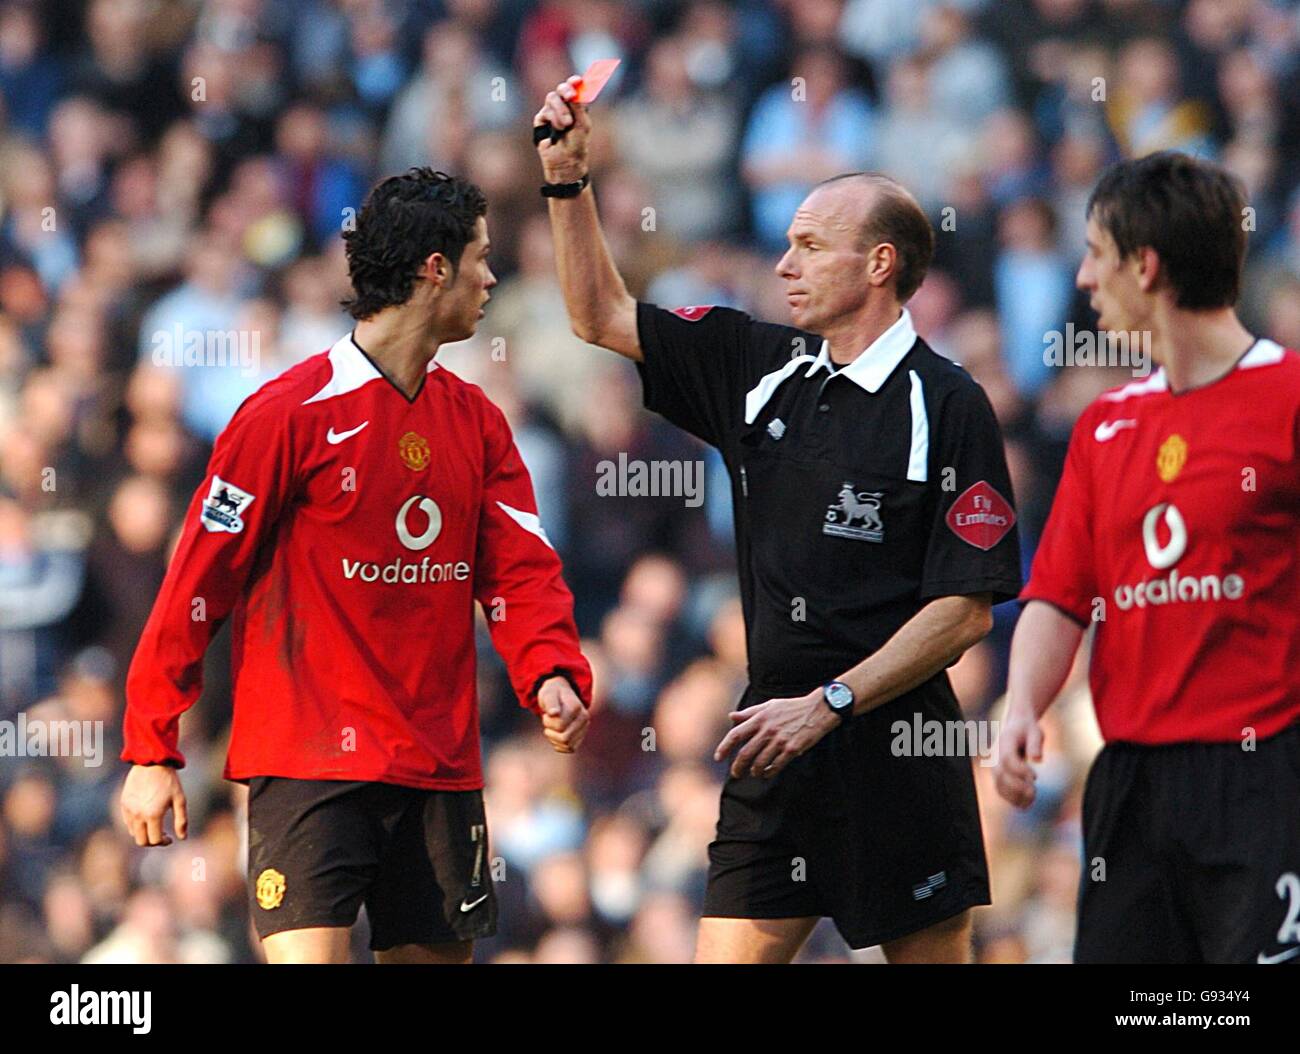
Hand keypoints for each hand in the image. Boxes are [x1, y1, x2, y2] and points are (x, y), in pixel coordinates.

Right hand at [121, 764, 187, 846]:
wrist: (152, 763)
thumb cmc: (169, 781)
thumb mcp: (180, 800)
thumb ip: (181, 820)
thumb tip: (182, 838)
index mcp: (153, 815)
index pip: (155, 840)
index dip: (164, 842)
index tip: (170, 838)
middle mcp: (138, 815)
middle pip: (141, 841)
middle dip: (153, 842)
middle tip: (162, 835)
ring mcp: (128, 810)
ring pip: (133, 833)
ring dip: (144, 833)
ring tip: (155, 825)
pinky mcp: (123, 804)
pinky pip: (127, 822)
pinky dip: (136, 825)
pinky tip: (146, 817)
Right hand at [534, 75, 590, 182]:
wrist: (566, 161)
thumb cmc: (577, 144)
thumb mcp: (583, 124)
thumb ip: (579, 106)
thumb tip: (575, 90)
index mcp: (577, 106)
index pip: (575, 88)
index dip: (575, 82)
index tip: (578, 80)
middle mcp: (564, 106)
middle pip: (561, 88)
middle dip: (565, 90)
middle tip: (570, 95)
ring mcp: (552, 112)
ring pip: (551, 98)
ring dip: (560, 110)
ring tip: (566, 125)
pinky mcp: (541, 119)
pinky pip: (545, 111)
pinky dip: (553, 119)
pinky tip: (558, 130)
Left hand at [537, 675, 588, 753]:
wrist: (559, 696)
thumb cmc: (552, 695)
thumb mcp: (548, 695)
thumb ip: (550, 703)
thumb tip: (554, 713)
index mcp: (577, 707)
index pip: (560, 725)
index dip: (548, 722)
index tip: (547, 714)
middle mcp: (584, 718)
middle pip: (565, 738)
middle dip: (551, 733)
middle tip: (548, 722)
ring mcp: (584, 728)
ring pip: (568, 745)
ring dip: (554, 739)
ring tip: (552, 728)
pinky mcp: (581, 736)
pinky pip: (570, 749)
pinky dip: (559, 745)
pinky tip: (555, 735)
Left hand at [713, 690, 839, 779]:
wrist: (818, 709)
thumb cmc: (792, 707)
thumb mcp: (769, 705)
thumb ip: (749, 713)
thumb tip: (731, 717)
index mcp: (759, 718)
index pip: (736, 734)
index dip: (724, 747)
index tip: (718, 758)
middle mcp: (767, 730)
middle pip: (745, 753)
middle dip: (737, 767)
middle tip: (736, 773)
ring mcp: (780, 740)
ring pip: (760, 763)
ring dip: (754, 771)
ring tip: (754, 773)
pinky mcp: (792, 749)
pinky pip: (776, 766)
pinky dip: (769, 772)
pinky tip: (767, 773)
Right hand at [993, 706, 1043, 808]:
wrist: (1016, 727)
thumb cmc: (1028, 730)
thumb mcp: (1035, 732)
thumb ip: (1035, 744)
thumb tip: (1037, 759)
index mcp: (1004, 743)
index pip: (1007, 759)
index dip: (1020, 770)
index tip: (1035, 776)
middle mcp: (995, 756)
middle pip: (1000, 774)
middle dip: (1016, 786)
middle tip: (1034, 793)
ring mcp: (995, 766)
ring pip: (999, 785)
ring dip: (1014, 796)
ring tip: (1032, 801)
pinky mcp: (998, 775)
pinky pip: (1001, 790)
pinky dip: (1012, 799)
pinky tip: (1027, 804)